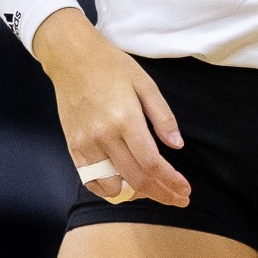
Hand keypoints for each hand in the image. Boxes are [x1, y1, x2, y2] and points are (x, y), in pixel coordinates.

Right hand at [31, 9, 190, 207]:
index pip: (151, 163)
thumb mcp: (146, 84)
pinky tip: (126, 186)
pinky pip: (90, 180)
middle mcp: (103, 137)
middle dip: (160, 194)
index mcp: (125, 120)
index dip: (171, 182)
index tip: (186, 192)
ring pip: (112, 186)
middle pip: (135, 179)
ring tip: (154, 191)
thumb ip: (163, 117)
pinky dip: (110, 189)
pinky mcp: (72, 147)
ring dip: (135, 194)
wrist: (71, 58)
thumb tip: (177, 145)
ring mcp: (84, 144)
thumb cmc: (112, 66)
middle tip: (178, 199)